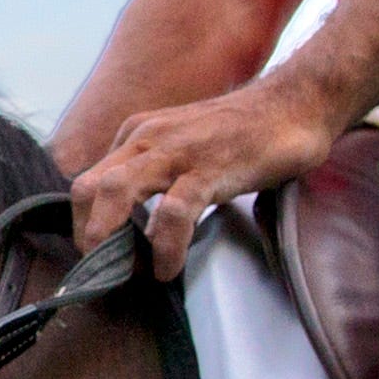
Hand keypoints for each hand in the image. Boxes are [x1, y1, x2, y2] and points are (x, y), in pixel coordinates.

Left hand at [68, 74, 348, 277]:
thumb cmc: (242, 133)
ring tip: (125, 274)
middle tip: (100, 272)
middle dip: (86, 236)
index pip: (89, 181)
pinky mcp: (209, 168)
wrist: (294, 104)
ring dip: (111, 240)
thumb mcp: (183, 148)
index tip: (99, 257)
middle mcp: (147, 138)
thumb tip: (135, 222)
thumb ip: (155, 173)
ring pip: (118, 192)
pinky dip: (166, 246)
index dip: (84, 224)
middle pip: (88, 187)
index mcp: (137, 135)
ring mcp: (177, 151)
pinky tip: (168, 268)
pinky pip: (174, 211)